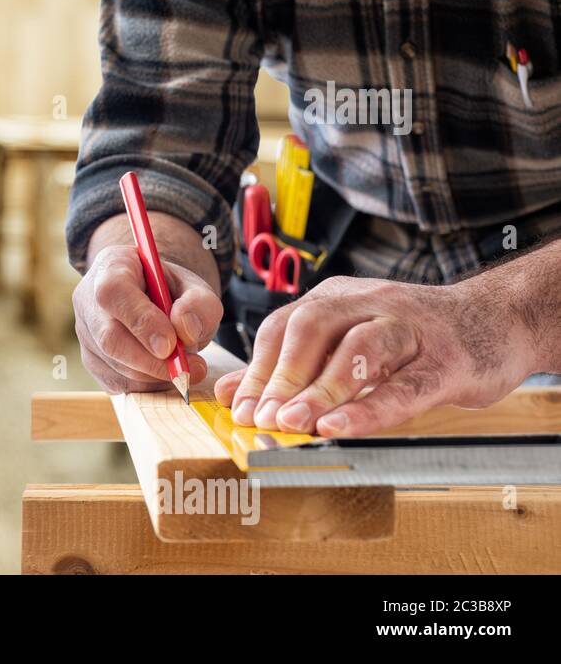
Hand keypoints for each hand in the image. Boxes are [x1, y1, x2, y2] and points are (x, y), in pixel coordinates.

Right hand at [74, 244, 222, 393]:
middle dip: (151, 362)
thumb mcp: (194, 286)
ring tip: (183, 364)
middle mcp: (88, 300)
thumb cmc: (170, 290)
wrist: (150, 297)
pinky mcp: (91, 361)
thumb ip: (199, 304)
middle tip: (187, 369)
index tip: (170, 344)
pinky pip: (118, 383)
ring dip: (155, 375)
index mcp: (111, 267)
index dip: (140, 321)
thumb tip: (186, 331)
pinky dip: (147, 385)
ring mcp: (85, 334)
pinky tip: (163, 371)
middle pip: (109, 338)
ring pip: (115, 366)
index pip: (114, 292)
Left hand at [214, 276, 530, 436]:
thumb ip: (288, 368)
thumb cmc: (412, 340)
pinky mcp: (447, 361)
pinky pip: (405, 385)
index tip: (239, 409)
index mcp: (337, 299)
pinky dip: (369, 408)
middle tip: (260, 418)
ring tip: (292, 422)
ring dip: (320, 388)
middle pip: (312, 328)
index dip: (257, 369)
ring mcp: (411, 328)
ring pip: (359, 348)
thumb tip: (228, 395)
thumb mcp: (344, 344)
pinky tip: (340, 427)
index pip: (283, 326)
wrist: (497, 322)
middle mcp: (370, 303)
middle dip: (281, 375)